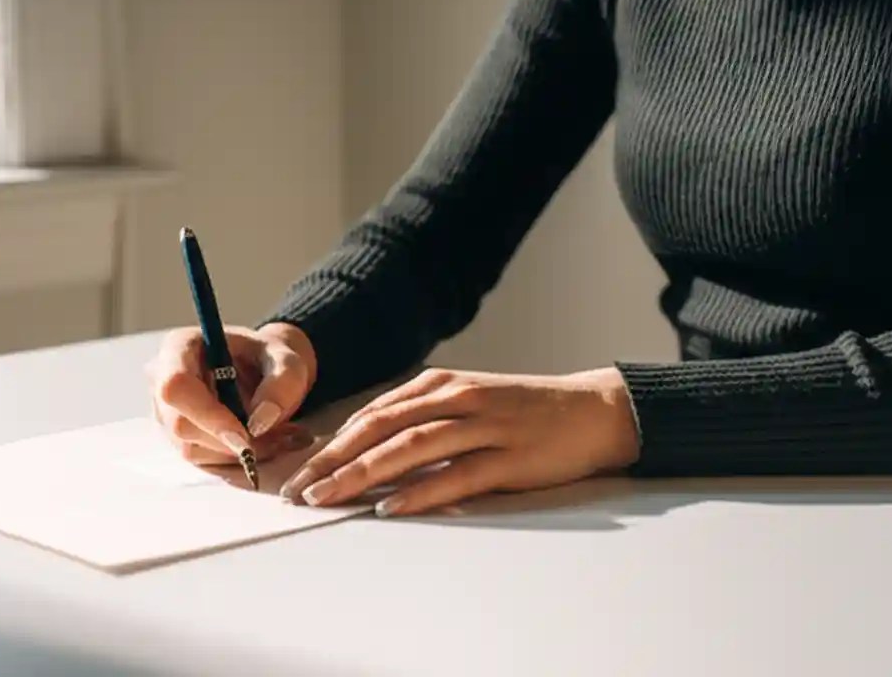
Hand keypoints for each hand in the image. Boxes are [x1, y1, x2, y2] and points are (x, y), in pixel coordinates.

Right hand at [146, 322, 317, 464]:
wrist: (263, 370)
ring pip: (191, 448)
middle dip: (229, 440)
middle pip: (180, 424)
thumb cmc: (268, 358)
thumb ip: (281, 385)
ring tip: (277, 436)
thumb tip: (259, 423)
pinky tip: (260, 443)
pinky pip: (201, 459)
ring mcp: (166, 412)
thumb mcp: (287, 361)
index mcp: (180, 347)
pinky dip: (234, 458)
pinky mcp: (177, 436)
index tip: (246, 433)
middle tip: (278, 437)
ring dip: (237, 452)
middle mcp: (162, 379)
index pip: (176, 385)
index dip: (207, 414)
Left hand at [279, 367, 639, 515]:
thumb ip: (418, 420)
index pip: (371, 415)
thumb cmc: (521, 413)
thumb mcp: (464, 403)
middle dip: (333, 461)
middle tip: (299, 491)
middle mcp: (455, 398)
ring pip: (410, 448)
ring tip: (328, 498)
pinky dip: (419, 493)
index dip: (330, 444)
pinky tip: (389, 508)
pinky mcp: (509, 458)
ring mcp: (483, 426)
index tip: (298, 472)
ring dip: (362, 474)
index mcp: (438, 384)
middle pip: (380, 429)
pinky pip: (456, 476)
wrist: (593, 410)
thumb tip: (361, 451)